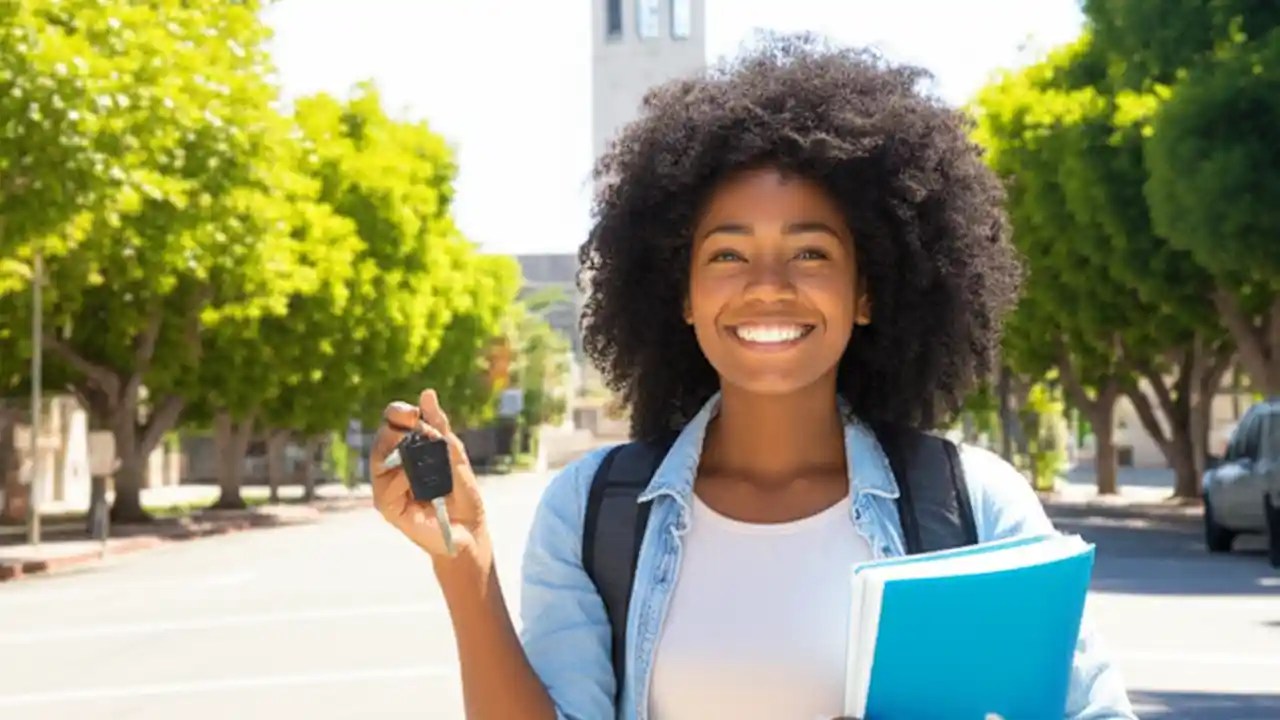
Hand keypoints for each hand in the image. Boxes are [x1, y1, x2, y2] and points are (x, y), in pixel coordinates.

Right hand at [371, 389, 488, 562]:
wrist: (470, 529)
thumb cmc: (461, 493)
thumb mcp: (454, 454)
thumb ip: (439, 426)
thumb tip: (427, 393)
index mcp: (406, 452)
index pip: (392, 424)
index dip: (398, 413)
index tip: (413, 411)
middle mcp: (392, 468)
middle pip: (381, 438)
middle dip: (396, 427)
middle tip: (413, 425)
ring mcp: (387, 487)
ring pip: (379, 459)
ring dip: (400, 450)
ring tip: (422, 454)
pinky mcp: (387, 507)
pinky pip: (387, 486)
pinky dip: (404, 478)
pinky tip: (419, 481)